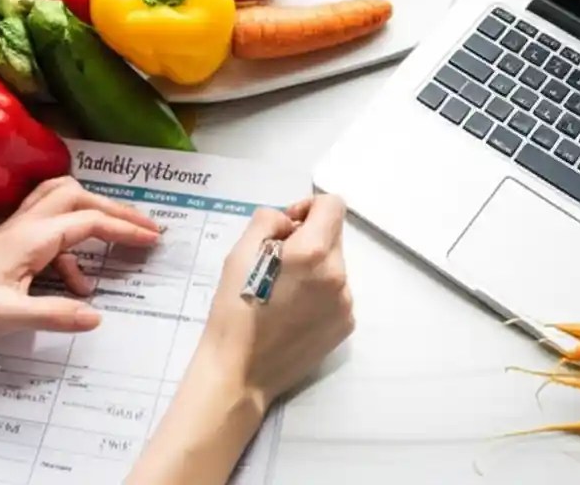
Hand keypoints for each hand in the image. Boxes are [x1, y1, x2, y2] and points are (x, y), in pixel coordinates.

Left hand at [0, 177, 159, 355]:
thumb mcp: (5, 319)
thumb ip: (53, 315)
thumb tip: (97, 315)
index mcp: (28, 239)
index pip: (87, 221)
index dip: (124, 227)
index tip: (153, 239)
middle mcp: (24, 228)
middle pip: (77, 196)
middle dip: (114, 209)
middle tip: (144, 230)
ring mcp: (15, 236)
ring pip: (61, 203)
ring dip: (93, 215)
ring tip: (118, 241)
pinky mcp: (10, 249)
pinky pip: (52, 232)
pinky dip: (74, 250)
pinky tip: (78, 285)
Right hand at [193, 194, 354, 409]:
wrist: (240, 373)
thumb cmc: (233, 313)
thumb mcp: (239, 254)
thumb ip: (268, 221)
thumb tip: (290, 222)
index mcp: (312, 253)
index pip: (333, 205)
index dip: (308, 207)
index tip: (287, 228)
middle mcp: (338, 275)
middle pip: (333, 236)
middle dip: (308, 239)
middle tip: (276, 262)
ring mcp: (345, 303)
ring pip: (334, 265)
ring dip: (314, 267)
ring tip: (281, 292)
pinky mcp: (346, 325)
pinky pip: (337, 293)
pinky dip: (319, 293)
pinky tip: (292, 312)